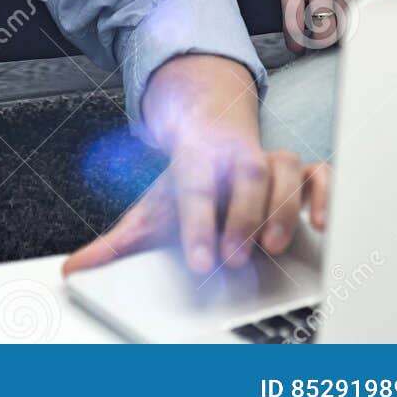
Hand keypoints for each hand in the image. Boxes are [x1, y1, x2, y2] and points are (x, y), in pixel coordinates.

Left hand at [66, 53, 326, 275]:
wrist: (212, 128)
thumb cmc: (187, 178)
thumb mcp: (151, 207)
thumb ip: (116, 242)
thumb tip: (73, 269)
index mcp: (196, 159)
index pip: (196, 186)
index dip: (198, 223)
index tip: (199, 260)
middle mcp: (236, 156)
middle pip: (246, 172)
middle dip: (243, 215)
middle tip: (234, 257)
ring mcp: (270, 160)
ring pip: (285, 167)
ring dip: (281, 206)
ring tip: (272, 244)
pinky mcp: (298, 172)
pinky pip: (320, 173)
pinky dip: (324, 193)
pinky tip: (320, 223)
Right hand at [265, 0, 379, 52]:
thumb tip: (350, 13)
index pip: (370, 21)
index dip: (358, 32)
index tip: (349, 39)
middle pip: (347, 32)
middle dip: (337, 37)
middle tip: (327, 36)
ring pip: (322, 35)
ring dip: (316, 39)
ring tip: (311, 36)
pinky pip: (294, 26)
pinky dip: (294, 40)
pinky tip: (293, 41)